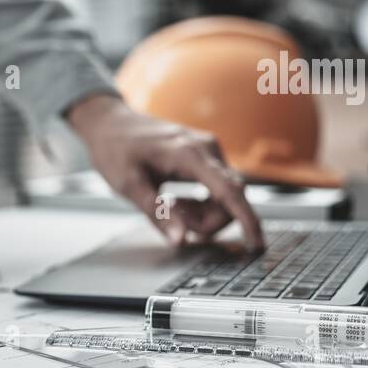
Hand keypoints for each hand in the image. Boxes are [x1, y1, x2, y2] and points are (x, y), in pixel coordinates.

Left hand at [67, 94, 264, 249]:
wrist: (110, 123)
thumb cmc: (115, 150)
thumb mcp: (128, 185)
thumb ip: (156, 212)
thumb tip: (180, 240)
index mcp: (189, 154)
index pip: (230, 191)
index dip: (247, 220)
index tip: (257, 244)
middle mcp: (207, 149)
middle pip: (230, 199)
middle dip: (207, 221)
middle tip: (172, 220)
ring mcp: (209, 151)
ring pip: (225, 196)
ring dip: (203, 213)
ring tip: (171, 207)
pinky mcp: (207, 157)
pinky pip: (218, 189)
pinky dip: (202, 204)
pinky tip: (178, 202)